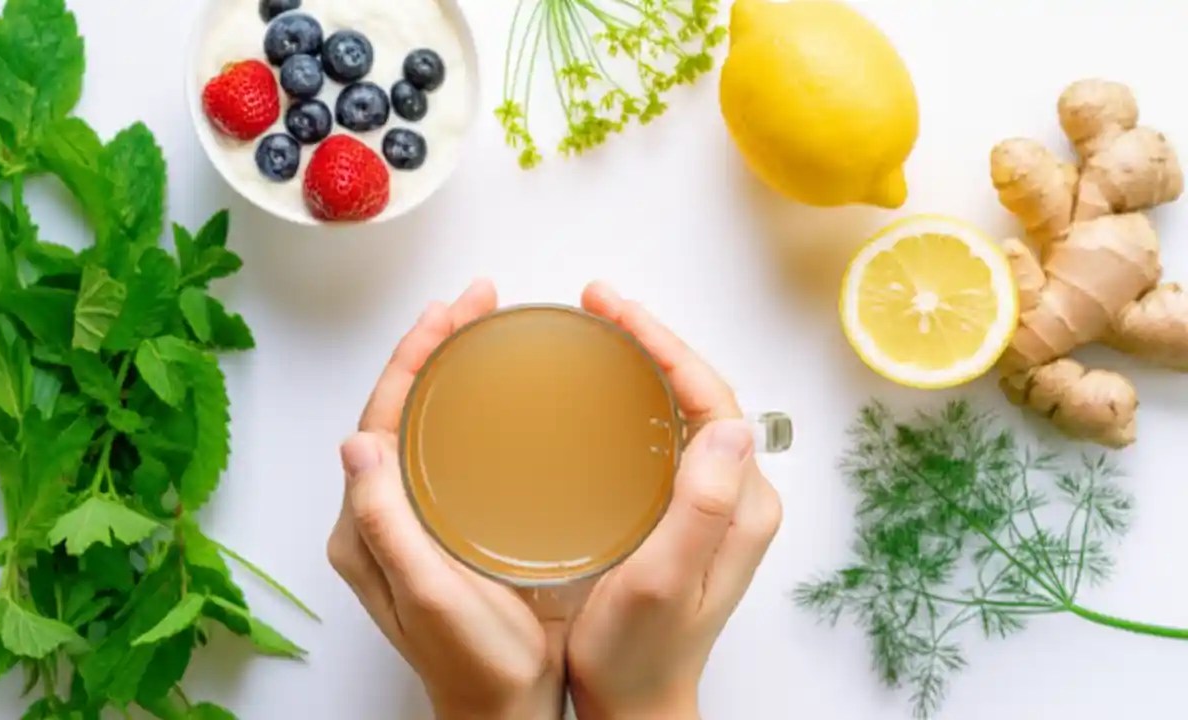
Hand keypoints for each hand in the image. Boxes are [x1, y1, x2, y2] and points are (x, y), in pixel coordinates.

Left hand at [327, 280, 567, 719]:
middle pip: (396, 408)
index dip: (412, 357)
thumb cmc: (476, 663)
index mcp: (365, 526)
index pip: (379, 417)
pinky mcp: (436, 525)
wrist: (502, 709)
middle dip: (430, 348)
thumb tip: (355, 443)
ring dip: (445, 370)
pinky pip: (441, 449)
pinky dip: (462, 408)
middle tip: (476, 302)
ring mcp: (406, 519)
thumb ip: (387, 525)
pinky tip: (492, 394)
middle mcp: (377, 515)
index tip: (450, 312)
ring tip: (480, 328)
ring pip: (419, 423)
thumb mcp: (432, 594)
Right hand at [567, 282, 783, 719]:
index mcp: (742, 506)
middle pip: (703, 392)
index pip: (712, 397)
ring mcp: (716, 505)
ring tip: (602, 330)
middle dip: (654, 340)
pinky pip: (673, 437)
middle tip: (600, 305)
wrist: (636, 705)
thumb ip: (703, 506)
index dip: (664, 344)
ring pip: (688, 409)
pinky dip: (642, 400)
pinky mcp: (689, 515)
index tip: (614, 311)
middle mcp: (739, 499)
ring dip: (650, 362)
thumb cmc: (639, 655)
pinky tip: (609, 393)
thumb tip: (731, 424)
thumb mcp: (663, 580)